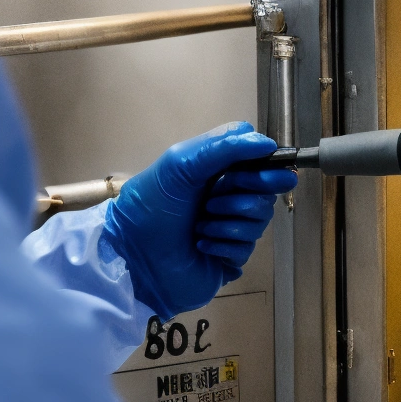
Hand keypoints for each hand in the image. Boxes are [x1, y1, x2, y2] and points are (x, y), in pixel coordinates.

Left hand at [104, 123, 295, 319]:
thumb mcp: (181, 163)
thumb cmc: (151, 204)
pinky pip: (246, 248)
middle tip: (211, 202)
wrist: (131, 254)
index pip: (263, 165)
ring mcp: (230, 229)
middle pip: (267, 195)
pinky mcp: (228, 258)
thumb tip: (268, 144)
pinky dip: (222, 245)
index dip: (266, 171)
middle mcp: (229, 197)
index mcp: (220, 172)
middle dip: (241, 200)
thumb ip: (225, 146)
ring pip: (259, 223)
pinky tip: (200, 245)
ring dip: (227, 224)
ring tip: (199, 227)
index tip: (249, 178)